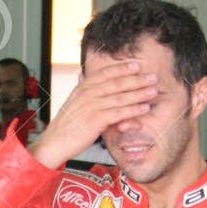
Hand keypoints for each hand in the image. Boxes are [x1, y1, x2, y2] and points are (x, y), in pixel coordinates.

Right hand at [28, 59, 159, 169]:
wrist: (53, 142)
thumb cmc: (64, 126)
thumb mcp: (72, 102)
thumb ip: (81, 90)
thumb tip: (83, 76)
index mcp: (82, 87)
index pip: (105, 73)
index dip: (122, 68)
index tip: (136, 65)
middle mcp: (87, 93)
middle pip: (116, 82)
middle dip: (136, 79)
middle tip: (152, 76)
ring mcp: (91, 106)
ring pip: (120, 96)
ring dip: (139, 93)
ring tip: (153, 90)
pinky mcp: (95, 120)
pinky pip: (119, 112)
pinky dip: (133, 110)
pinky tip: (144, 108)